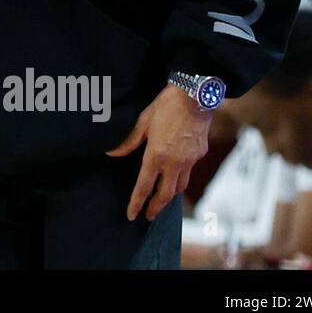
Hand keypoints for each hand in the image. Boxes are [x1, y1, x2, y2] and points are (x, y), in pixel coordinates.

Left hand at [107, 83, 210, 221]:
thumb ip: (128, 142)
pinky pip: (189, 173)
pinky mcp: (199, 154)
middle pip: (165, 195)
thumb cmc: (166, 106)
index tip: (131, 215)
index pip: (144, 186)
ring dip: (169, 196)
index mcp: (156, 155)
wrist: (195, 96)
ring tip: (161, 199)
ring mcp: (189, 160)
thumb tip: (112, 153)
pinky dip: (180, 179)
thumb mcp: (142, 122)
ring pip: (180, 187)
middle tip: (148, 216)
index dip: (137, 203)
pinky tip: (174, 176)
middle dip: (156, 208)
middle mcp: (174, 163)